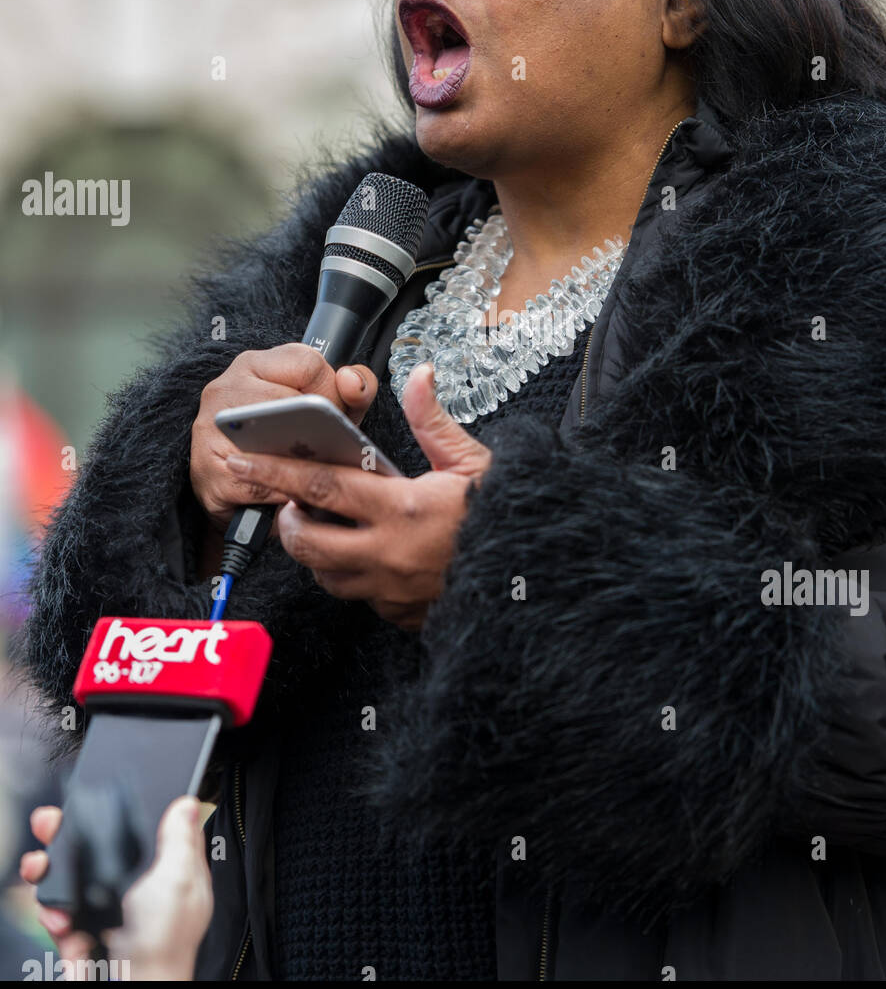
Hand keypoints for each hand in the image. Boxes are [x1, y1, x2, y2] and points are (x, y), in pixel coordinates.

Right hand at [19, 796, 212, 980]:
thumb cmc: (162, 944)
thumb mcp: (178, 882)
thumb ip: (179, 842)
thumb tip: (185, 804)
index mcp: (171, 872)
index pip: (153, 828)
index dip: (129, 810)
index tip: (102, 794)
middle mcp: (140, 887)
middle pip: (104, 847)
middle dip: (74, 834)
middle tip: (53, 824)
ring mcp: (110, 909)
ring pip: (74, 876)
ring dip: (52, 871)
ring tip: (43, 868)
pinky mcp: (84, 932)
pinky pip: (61, 911)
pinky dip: (53, 913)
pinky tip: (60, 917)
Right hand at [190, 343, 377, 530]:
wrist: (233, 492)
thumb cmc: (283, 446)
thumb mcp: (327, 411)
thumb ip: (354, 390)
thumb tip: (352, 382)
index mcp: (257, 364)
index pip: (308, 363)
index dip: (331, 392)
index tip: (332, 414)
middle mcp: (227, 385)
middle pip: (294, 401)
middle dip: (321, 430)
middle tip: (323, 447)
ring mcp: (209, 425)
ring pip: (274, 441)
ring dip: (302, 464)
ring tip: (311, 469)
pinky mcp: (206, 469)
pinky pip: (261, 482)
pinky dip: (283, 493)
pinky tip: (291, 494)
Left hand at [224, 362, 492, 629]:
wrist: (538, 568)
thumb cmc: (507, 512)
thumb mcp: (473, 461)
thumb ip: (434, 421)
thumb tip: (418, 375)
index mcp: (403, 508)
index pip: (322, 486)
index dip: (276, 472)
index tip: (243, 460)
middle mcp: (389, 554)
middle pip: (308, 541)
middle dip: (287, 521)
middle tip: (289, 503)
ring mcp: (392, 590)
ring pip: (327, 576)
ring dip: (317, 552)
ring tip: (328, 527)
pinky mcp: (401, 614)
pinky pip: (359, 598)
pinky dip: (352, 577)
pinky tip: (365, 555)